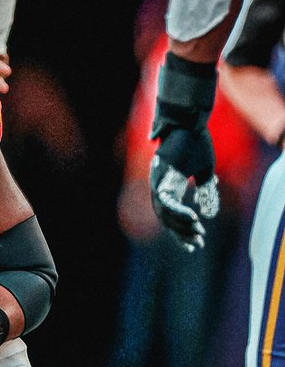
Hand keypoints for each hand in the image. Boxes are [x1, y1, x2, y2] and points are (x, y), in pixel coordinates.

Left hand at [149, 127, 218, 251]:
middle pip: (165, 218)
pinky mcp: (161, 175)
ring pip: (164, 212)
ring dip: (181, 225)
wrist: (189, 121)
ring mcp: (158, 180)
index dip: (179, 232)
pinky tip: (193, 218)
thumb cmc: (195, 142)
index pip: (169, 215)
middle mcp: (159, 185)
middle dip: (181, 233)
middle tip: (197, 243)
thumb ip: (205, 190)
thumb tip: (208, 213)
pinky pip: (166, 200)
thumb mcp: (204, 170)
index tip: (192, 246)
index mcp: (168, 186)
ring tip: (197, 232)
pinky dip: (179, 211)